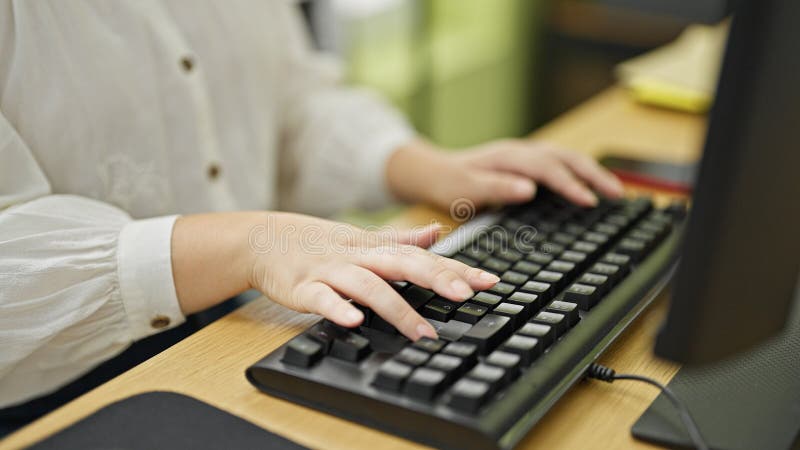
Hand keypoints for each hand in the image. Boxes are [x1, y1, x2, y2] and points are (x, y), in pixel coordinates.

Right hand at [171, 212, 499, 340]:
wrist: (263, 239)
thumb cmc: (317, 242)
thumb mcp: (361, 238)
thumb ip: (400, 239)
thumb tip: (439, 233)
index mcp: (373, 247)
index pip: (421, 256)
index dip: (455, 269)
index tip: (489, 282)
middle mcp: (357, 256)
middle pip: (401, 264)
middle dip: (435, 278)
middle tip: (465, 295)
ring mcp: (329, 271)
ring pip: (367, 285)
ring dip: (396, 308)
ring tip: (422, 331)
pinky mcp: (303, 288)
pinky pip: (321, 299)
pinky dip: (337, 308)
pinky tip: (352, 322)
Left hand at [387, 139, 623, 210]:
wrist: (434, 172)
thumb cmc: (449, 184)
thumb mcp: (465, 190)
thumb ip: (495, 189)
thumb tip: (528, 189)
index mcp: (508, 157)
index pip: (547, 168)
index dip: (570, 183)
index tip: (589, 201)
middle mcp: (520, 151)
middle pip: (565, 157)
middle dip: (593, 174)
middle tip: (617, 195)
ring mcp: (525, 155)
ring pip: (566, 158)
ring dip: (591, 172)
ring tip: (614, 191)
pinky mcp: (526, 163)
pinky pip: (559, 163)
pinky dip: (579, 172)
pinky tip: (590, 186)